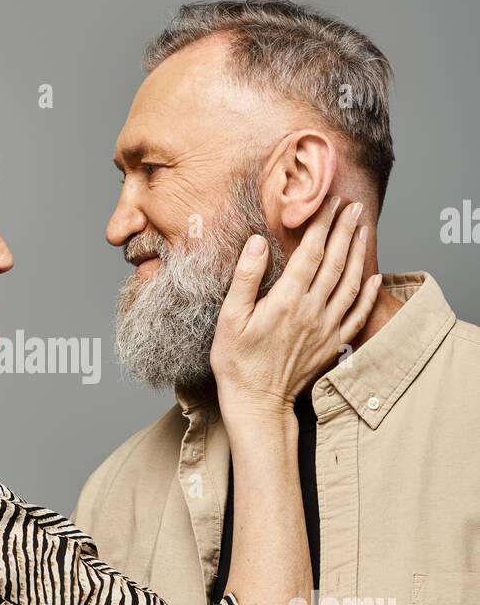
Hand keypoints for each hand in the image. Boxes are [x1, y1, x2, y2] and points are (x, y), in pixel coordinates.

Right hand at [210, 195, 381, 419]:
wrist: (256, 402)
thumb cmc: (237, 361)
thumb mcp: (229, 318)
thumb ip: (245, 277)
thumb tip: (257, 241)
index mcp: (286, 301)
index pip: (311, 253)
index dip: (322, 224)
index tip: (328, 202)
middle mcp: (312, 311)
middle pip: (335, 262)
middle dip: (345, 230)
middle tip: (352, 205)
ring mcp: (326, 328)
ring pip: (351, 284)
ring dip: (359, 254)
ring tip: (364, 230)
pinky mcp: (333, 344)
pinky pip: (358, 314)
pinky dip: (369, 293)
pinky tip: (374, 276)